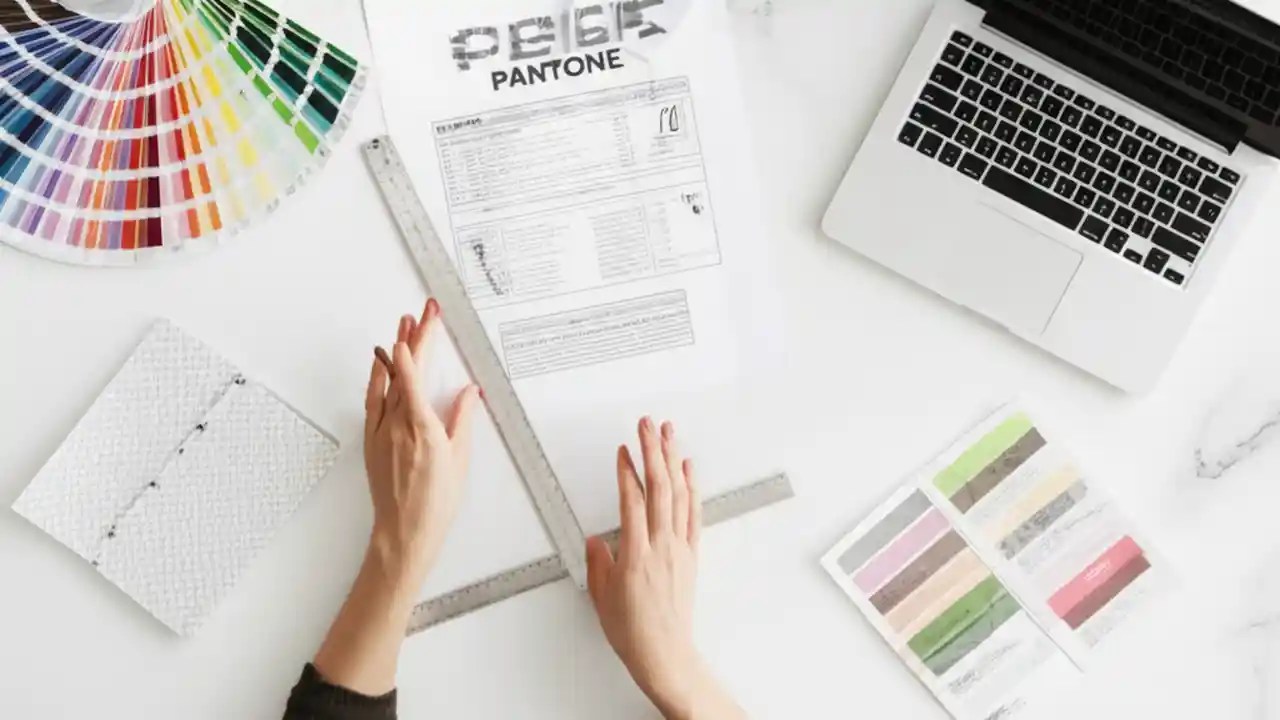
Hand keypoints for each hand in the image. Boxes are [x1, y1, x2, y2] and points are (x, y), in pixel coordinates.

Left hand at [363, 298, 479, 579]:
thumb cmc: (435, 502)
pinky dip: (378, 377)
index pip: (418, 371)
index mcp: (422, 426)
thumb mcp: (459, 459)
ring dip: (394, 351)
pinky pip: (373, 400)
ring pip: (385, 380)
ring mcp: (381, 431)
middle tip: (421, 312)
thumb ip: (462, 420)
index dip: (421, 341)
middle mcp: (397, 423)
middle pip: (403, 369)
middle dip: (414, 336)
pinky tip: (381, 364)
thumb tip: (469, 393)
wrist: (405, 531)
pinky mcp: (372, 440)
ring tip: (402, 326)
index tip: (424, 319)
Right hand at [586, 418, 743, 719]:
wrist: (665, 653)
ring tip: (668, 434)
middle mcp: (661, 546)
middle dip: (653, 451)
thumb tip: (596, 539)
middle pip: (659, 487)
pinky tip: (688, 469)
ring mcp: (679, 548)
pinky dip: (692, 487)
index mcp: (635, 555)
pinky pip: (693, 513)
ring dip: (673, 460)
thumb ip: (598, 562)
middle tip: (647, 424)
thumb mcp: (601, 595)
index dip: (627, 471)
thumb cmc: (632, 630)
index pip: (632, 501)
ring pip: (678, 494)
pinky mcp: (691, 554)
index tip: (622, 450)